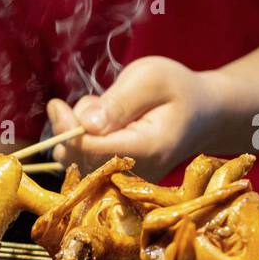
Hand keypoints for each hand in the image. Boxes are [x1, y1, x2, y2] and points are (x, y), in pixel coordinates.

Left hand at [48, 57, 227, 181]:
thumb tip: (86, 123)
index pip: (93, 149)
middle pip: (80, 159)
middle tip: (89, 101)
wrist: (202, 115)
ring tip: (104, 110)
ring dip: (77, 133)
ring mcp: (125, 181)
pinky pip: (85, 164)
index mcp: (147, 148)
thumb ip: (119, 101)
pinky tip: (103, 125)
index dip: (69, 129)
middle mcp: (135, 174)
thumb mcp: (151, 78)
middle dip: (71, 128)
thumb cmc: (177, 90)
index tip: (56, 105)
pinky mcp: (116, 180)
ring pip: (78, 162)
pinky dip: (83, 141)